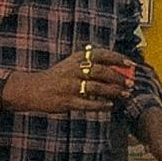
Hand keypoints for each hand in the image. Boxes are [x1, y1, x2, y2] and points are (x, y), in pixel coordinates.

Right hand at [4, 48, 133, 115]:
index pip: (100, 54)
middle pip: (101, 71)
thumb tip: (115, 68)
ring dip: (113, 91)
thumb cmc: (56, 78)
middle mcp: (73, 70)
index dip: (117, 58)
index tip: (131, 63)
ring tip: (125, 94)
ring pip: (97, 87)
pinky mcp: (66, 101)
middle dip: (118, 77)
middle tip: (131, 83)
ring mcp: (69, 86)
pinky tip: (110, 106)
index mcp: (75, 59)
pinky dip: (100, 105)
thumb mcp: (70, 65)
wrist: (31, 89)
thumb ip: (88, 64)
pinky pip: (87, 104)